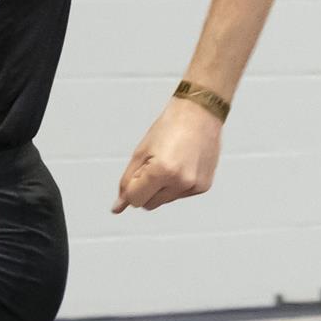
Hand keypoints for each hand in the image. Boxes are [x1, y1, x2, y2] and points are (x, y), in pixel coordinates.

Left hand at [112, 98, 222, 212]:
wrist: (199, 113)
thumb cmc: (170, 127)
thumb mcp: (140, 153)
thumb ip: (127, 182)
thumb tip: (117, 207)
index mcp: (162, 171)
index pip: (135, 200)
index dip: (132, 187)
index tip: (137, 172)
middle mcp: (181, 182)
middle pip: (149, 205)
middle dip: (145, 190)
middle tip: (153, 165)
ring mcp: (194, 186)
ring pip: (164, 201)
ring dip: (161, 188)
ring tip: (170, 162)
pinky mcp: (203, 186)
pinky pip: (180, 195)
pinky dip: (176, 185)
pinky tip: (182, 164)